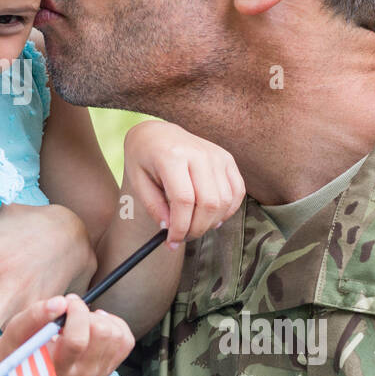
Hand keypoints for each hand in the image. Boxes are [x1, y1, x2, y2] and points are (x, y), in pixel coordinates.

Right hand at [0, 294, 132, 375]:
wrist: (26, 365)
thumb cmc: (22, 344)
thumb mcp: (19, 328)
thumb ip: (36, 314)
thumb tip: (61, 303)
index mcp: (57, 369)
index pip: (78, 340)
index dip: (76, 312)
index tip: (67, 302)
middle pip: (103, 334)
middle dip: (88, 313)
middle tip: (71, 311)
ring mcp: (98, 374)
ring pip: (117, 335)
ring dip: (100, 319)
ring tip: (81, 320)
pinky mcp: (108, 368)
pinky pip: (125, 341)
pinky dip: (114, 325)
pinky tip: (95, 324)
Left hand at [123, 120, 244, 248]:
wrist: (157, 134)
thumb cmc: (144, 158)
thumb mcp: (137, 181)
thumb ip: (154, 206)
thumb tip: (170, 229)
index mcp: (171, 156)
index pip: (183, 200)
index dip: (180, 226)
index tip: (171, 241)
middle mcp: (198, 153)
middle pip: (208, 202)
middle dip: (196, 228)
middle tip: (183, 238)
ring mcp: (216, 155)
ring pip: (225, 200)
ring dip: (211, 222)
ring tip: (194, 227)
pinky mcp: (227, 159)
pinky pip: (237, 191)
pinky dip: (228, 210)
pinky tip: (212, 217)